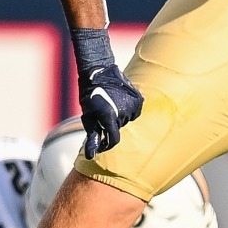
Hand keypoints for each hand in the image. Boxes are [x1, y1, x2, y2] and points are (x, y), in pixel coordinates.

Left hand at [71, 26, 142, 155]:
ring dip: (120, 116)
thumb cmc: (90, 96)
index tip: (103, 143)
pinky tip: (120, 101)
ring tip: (111, 105)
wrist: (99, 72)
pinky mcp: (139, 99)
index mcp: (109, 116)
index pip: (114, 139)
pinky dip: (128, 110)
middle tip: (103, 112)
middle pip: (120, 128)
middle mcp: (123, 112)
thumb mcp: (88, 116)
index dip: (107, 144)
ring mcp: (133, 105)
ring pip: (127, 120)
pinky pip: (134, 112)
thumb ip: (93, 136)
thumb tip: (90, 155)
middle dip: (111, 124)